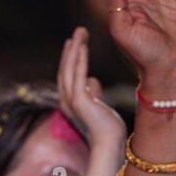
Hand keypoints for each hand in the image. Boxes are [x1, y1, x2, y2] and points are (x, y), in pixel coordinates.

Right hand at [57, 26, 124, 150]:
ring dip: (74, 49)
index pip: (68, 76)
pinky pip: (77, 75)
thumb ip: (93, 92)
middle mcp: (66, 101)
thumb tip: (92, 80)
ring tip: (80, 32)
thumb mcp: (99, 106)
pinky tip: (83, 46)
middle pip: (65, 69)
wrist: (110, 143)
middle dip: (71, 49)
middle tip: (78, 31)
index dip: (70, 58)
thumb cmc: (107, 128)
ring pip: (69, 69)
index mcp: (70, 103)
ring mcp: (71, 101)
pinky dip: (79, 60)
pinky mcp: (79, 101)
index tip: (76, 43)